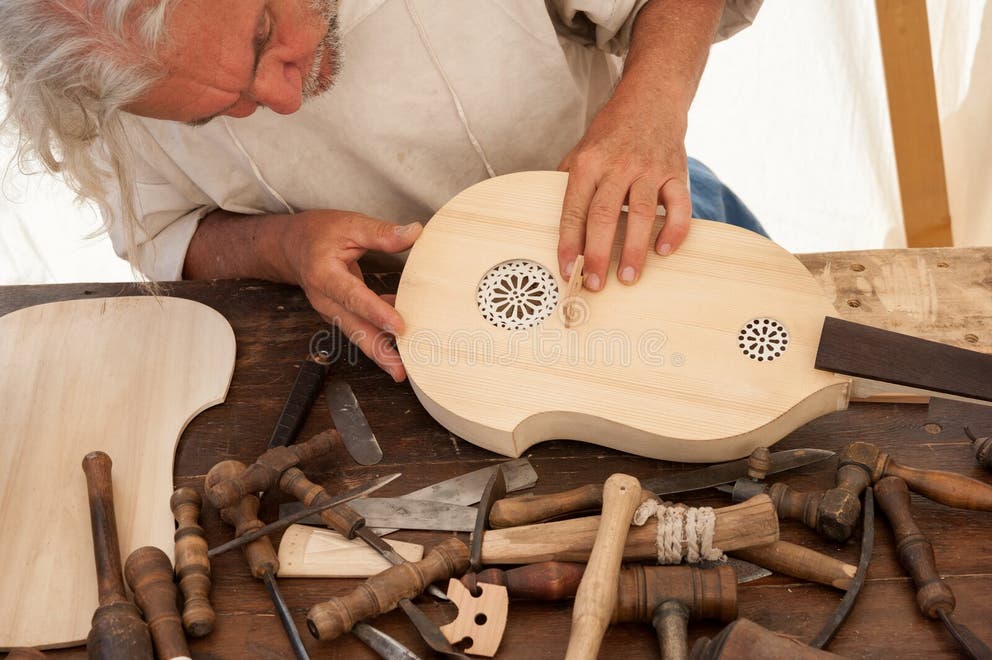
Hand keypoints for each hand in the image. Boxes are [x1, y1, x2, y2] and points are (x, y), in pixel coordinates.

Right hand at [282, 210, 422, 381]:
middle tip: (400, 369)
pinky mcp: (341, 314)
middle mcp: (326, 299)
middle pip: (354, 328)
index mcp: (324, 275)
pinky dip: (382, 335)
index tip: (399, 326)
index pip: (353, 297)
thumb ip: (381, 233)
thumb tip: (415, 233)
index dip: (376, 312)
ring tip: (403, 368)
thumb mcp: (349, 224)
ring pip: (359, 334)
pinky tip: (404, 337)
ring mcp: (332, 310)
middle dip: (378, 351)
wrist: (291, 247)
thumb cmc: (318, 234)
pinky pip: (362, 328)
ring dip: (381, 351)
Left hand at [557, 91, 690, 289]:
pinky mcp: (676, 172)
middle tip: (595, 284)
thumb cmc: (612, 132)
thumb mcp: (581, 151)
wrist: (651, 98)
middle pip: (604, 216)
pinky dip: (674, 230)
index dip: (569, 243)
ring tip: (628, 278)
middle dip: (598, 254)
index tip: (568, 270)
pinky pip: (679, 206)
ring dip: (635, 251)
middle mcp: (618, 166)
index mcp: (588, 164)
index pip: (574, 210)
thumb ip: (570, 185)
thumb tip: (560, 226)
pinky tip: (665, 251)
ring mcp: (649, 169)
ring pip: (641, 214)